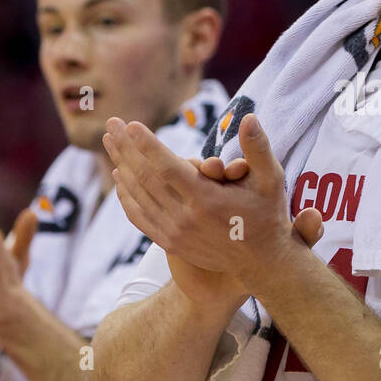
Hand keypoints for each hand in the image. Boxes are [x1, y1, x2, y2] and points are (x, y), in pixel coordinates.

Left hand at [104, 114, 316, 293]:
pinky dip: (126, 196)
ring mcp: (174, 232)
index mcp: (207, 199)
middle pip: (145, 178)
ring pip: (138, 195)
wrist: (260, 262)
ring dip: (121, 166)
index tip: (130, 125)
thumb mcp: (271, 180)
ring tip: (109, 143)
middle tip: (112, 124)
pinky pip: (139, 217)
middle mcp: (185, 217)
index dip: (147, 145)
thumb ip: (258, 149)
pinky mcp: (170, 242)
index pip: (167, 168)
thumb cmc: (267, 215)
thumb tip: (250, 118)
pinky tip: (119, 177)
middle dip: (126, 148)